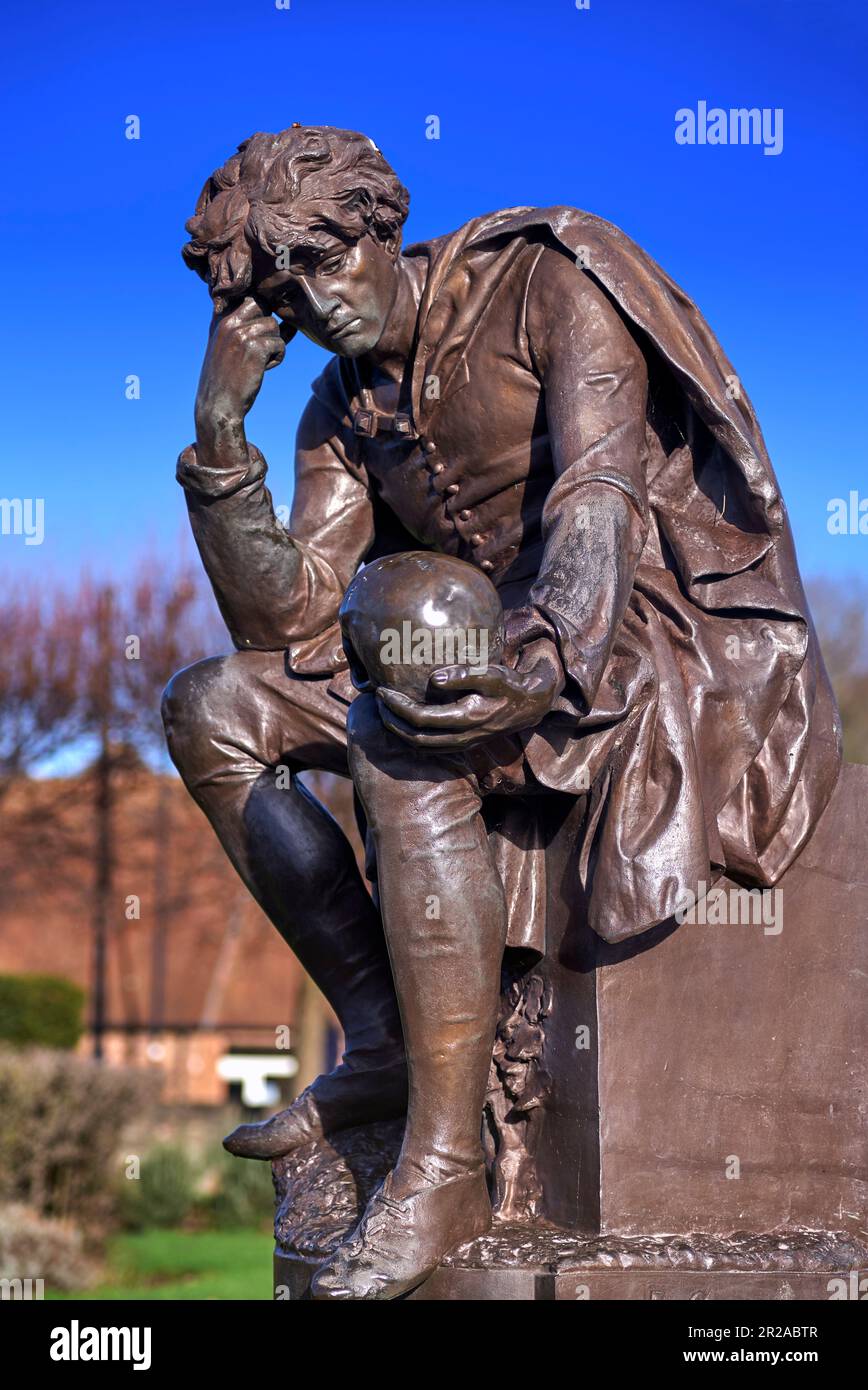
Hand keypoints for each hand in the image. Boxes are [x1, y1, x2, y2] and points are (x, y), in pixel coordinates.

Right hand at [194, 297, 294, 464]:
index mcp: (220, 319)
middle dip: (268, 326)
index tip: (258, 332)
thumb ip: (249, 329)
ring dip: (273, 346)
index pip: (247, 297)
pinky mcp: (256, 347)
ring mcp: (242, 333)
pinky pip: (280, 344)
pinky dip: (277, 358)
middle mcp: (229, 322)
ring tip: (260, 363)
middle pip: (263, 306)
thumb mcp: (230, 347)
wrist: (218, 405)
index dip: (260, 311)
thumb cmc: (228, 379)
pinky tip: (263, 370)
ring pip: (274, 327)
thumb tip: (287, 322)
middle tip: (261, 347)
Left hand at [376, 657, 561, 749]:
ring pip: (419, 747)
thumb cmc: (508, 685)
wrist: (529, 706)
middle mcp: (462, 737)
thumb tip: (434, 678)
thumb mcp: (491, 674)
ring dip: (398, 732)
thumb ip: (464, 675)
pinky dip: (410, 737)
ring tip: (384, 712)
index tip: (382, 690)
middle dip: (391, 721)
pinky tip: (402, 721)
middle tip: (376, 702)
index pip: (420, 718)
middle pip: (414, 737)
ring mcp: (461, 744)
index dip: (397, 706)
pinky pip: (428, 747)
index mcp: (467, 718)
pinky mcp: (461, 745)